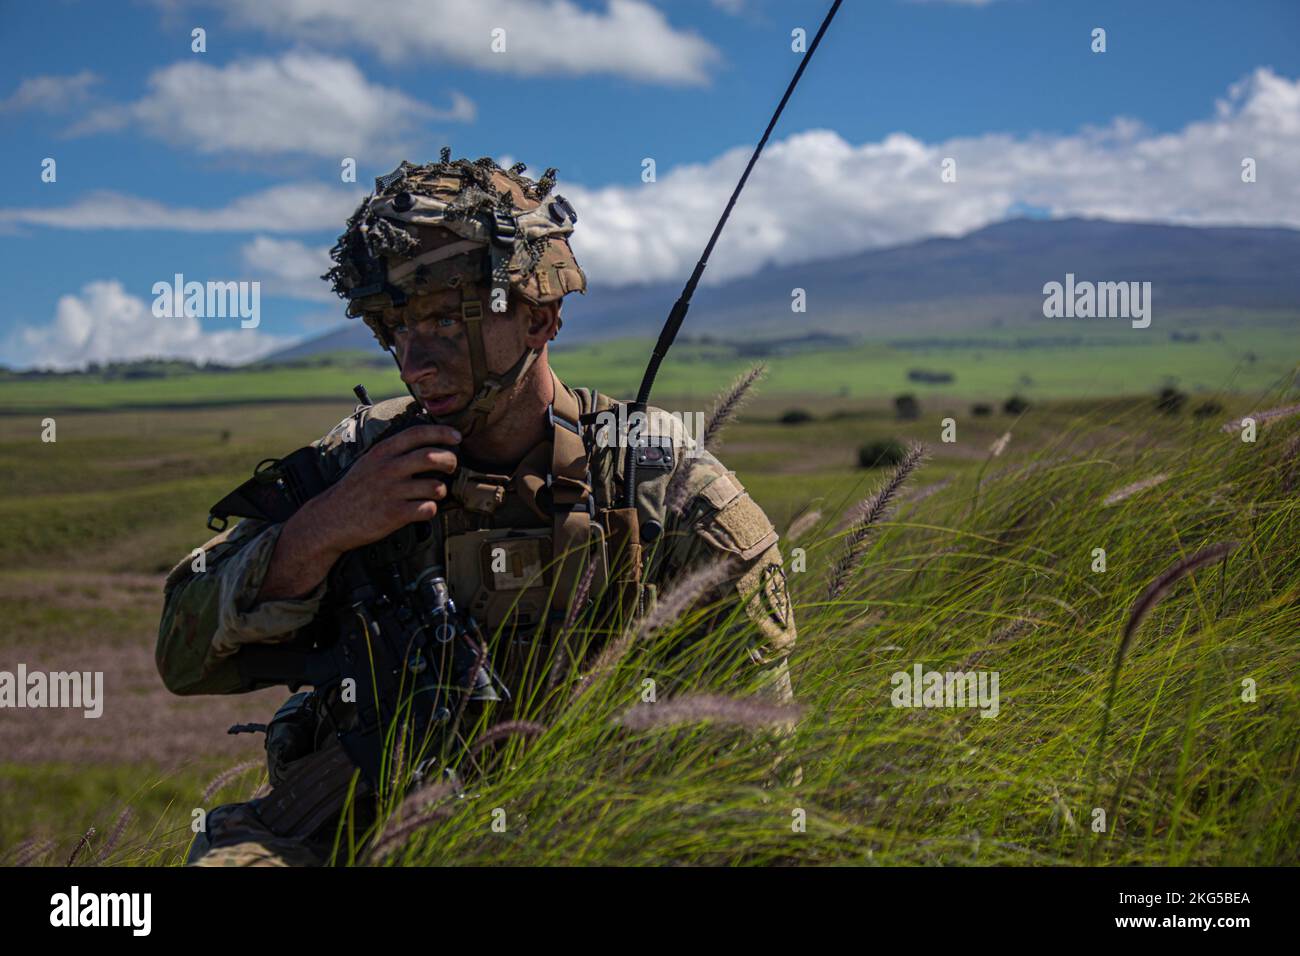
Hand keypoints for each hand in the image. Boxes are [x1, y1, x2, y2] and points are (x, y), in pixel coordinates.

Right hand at [308, 423, 461, 554]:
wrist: (331, 519)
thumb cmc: (353, 490)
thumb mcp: (368, 462)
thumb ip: (392, 452)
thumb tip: (424, 443)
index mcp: (382, 453)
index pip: (417, 433)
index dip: (441, 432)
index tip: (456, 436)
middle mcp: (388, 469)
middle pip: (432, 457)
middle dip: (450, 461)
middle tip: (451, 466)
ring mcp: (392, 492)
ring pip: (434, 486)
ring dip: (440, 490)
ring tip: (433, 493)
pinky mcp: (394, 514)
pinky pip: (427, 509)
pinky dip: (430, 510)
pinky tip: (422, 509)